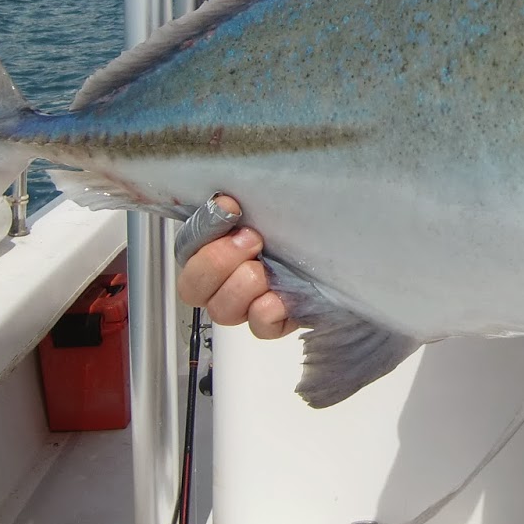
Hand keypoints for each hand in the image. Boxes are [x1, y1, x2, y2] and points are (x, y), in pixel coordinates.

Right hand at [175, 195, 295, 338]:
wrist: (335, 250)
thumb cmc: (297, 224)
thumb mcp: (270, 208)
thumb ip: (246, 205)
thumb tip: (226, 197)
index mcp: (211, 248)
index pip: (188, 242)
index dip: (205, 226)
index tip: (231, 206)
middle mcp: (220, 281)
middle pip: (192, 286)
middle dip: (218, 260)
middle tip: (252, 239)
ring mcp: (243, 306)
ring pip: (221, 310)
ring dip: (243, 285)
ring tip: (267, 270)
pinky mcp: (271, 324)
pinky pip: (259, 326)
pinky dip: (267, 312)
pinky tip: (281, 296)